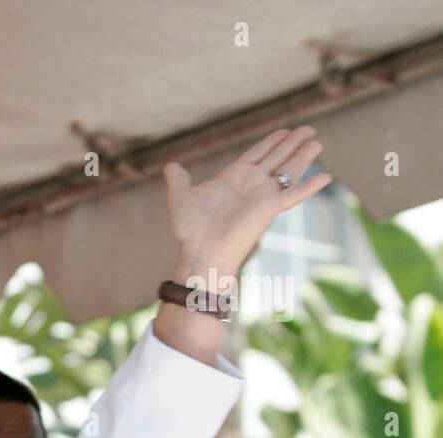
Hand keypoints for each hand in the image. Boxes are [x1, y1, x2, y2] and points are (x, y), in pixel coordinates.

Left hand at [164, 127, 332, 279]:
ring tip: (317, 140)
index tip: (284, 131)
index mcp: (233, 178)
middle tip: (308, 128)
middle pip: (277, 157)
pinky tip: (327, 176)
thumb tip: (170, 166)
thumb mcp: (181, 197)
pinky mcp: (270, 208)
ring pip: (288, 169)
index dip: (271, 142)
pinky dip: (310, 186)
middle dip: (292, 143)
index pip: (257, 154)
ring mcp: (262, 195)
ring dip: (303, 155)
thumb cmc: (190, 229)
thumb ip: (178, 180)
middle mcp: (251, 184)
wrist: (200, 250)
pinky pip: (294, 193)